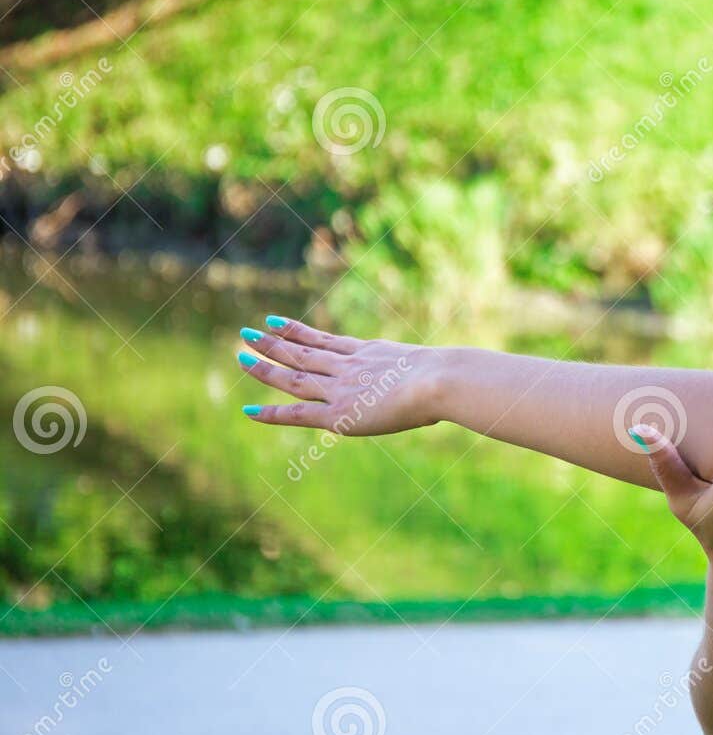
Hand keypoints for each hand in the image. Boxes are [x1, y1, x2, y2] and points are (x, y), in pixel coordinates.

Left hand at [234, 316, 441, 434]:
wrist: (440, 380)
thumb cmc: (450, 376)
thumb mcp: (435, 366)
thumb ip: (428, 373)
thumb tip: (450, 376)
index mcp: (370, 353)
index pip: (326, 341)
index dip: (299, 331)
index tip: (275, 320)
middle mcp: (349, 366)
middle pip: (303, 352)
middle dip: (274, 342)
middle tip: (247, 332)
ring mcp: (341, 388)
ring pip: (294, 376)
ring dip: (265, 366)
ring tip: (240, 354)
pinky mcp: (339, 414)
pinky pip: (298, 414)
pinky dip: (273, 413)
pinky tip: (249, 412)